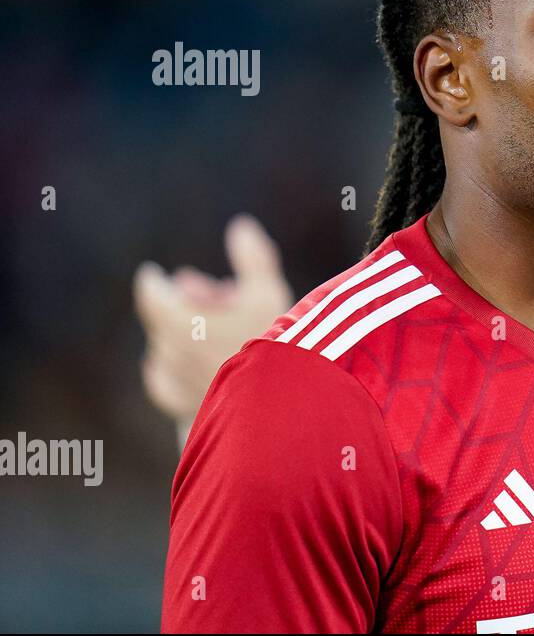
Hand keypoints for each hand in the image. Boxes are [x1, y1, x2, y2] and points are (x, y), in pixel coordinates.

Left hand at [134, 215, 292, 428]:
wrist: (279, 410)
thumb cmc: (274, 347)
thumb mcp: (269, 292)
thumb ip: (253, 257)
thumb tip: (241, 225)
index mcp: (178, 323)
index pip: (151, 295)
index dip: (152, 282)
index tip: (153, 275)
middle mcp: (167, 354)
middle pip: (165, 319)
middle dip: (184, 303)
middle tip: (209, 294)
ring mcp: (173, 384)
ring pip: (168, 350)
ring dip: (184, 334)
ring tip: (212, 330)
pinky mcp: (182, 408)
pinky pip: (167, 380)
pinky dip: (175, 366)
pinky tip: (192, 366)